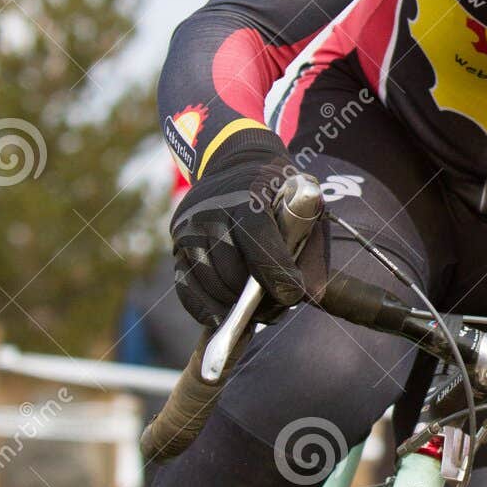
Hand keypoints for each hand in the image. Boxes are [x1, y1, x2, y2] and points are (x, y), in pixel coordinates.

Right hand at [170, 131, 328, 326]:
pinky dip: (205, 309)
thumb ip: (308, 249)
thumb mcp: (304, 208)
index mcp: (246, 196)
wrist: (238, 168)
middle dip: (257, 298)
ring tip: (257, 310)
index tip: (291, 295)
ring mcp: (189, 229)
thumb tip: (307, 294)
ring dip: (235, 306)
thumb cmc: (279, 195)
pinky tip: (223, 319)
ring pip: (212, 284)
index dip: (276, 274)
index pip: (258, 242)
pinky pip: (187, 289)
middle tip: (278, 308)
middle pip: (233, 271)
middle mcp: (210, 211)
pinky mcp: (177, 246)